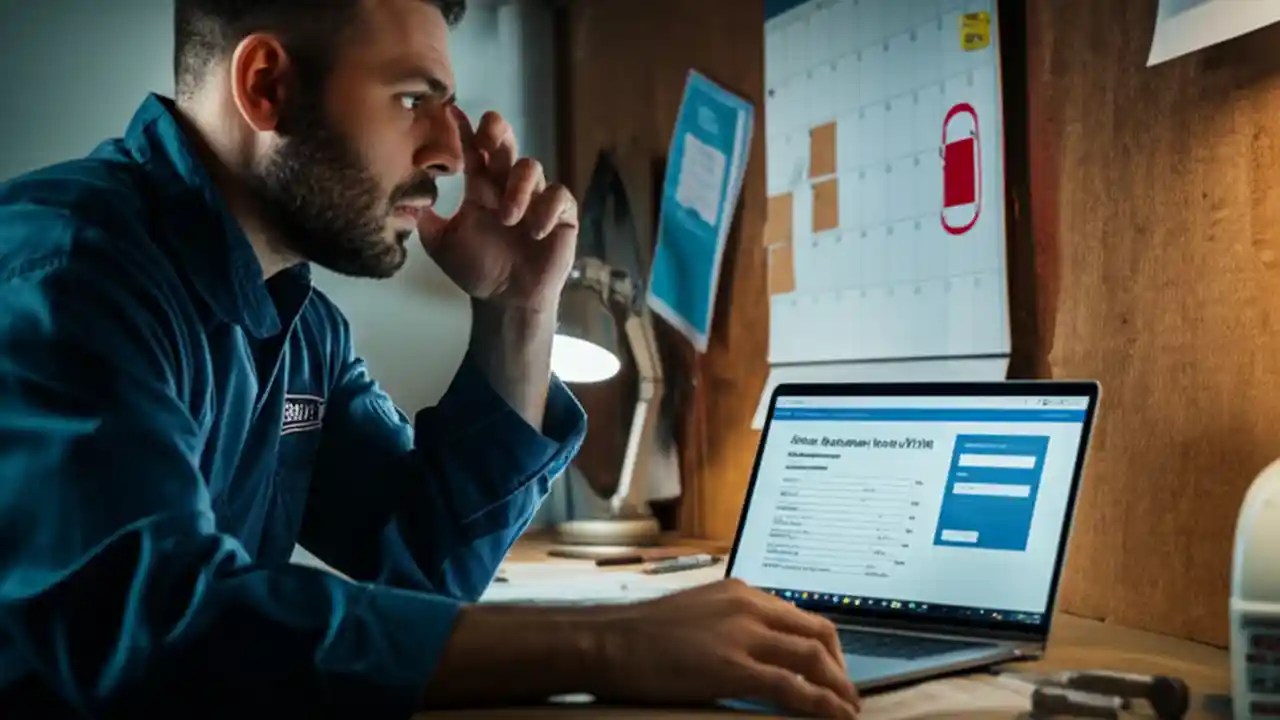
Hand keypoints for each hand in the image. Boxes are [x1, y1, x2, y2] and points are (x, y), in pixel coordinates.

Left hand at [418, 108, 577, 311]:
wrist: (506, 301)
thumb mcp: (441, 245)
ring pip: (532, 167)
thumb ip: (425, 219)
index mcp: (481, 188)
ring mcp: (537, 197)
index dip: (463, 131)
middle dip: (497, 131)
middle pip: (505, 143)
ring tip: (507, 218)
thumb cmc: (477, 270)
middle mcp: (508, 185)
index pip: (473, 151)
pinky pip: (558, 195)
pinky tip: (534, 230)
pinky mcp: (561, 214)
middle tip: (487, 136)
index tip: (450, 113)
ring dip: (518, 188)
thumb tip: (406, 197)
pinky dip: (545, 209)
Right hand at [596, 579, 860, 718]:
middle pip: (818, 632)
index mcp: (740, 592)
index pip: (799, 616)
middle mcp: (748, 605)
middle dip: (840, 667)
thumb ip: (729, 625)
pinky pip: (791, 685)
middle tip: (845, 695)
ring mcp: (742, 634)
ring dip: (838, 687)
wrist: (606, 641)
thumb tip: (754, 652)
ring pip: (812, 657)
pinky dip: (820, 702)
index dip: (825, 647)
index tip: (831, 672)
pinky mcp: (732, 666)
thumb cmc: (639, 636)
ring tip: (847, 710)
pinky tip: (834, 716)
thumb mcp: (695, 615)